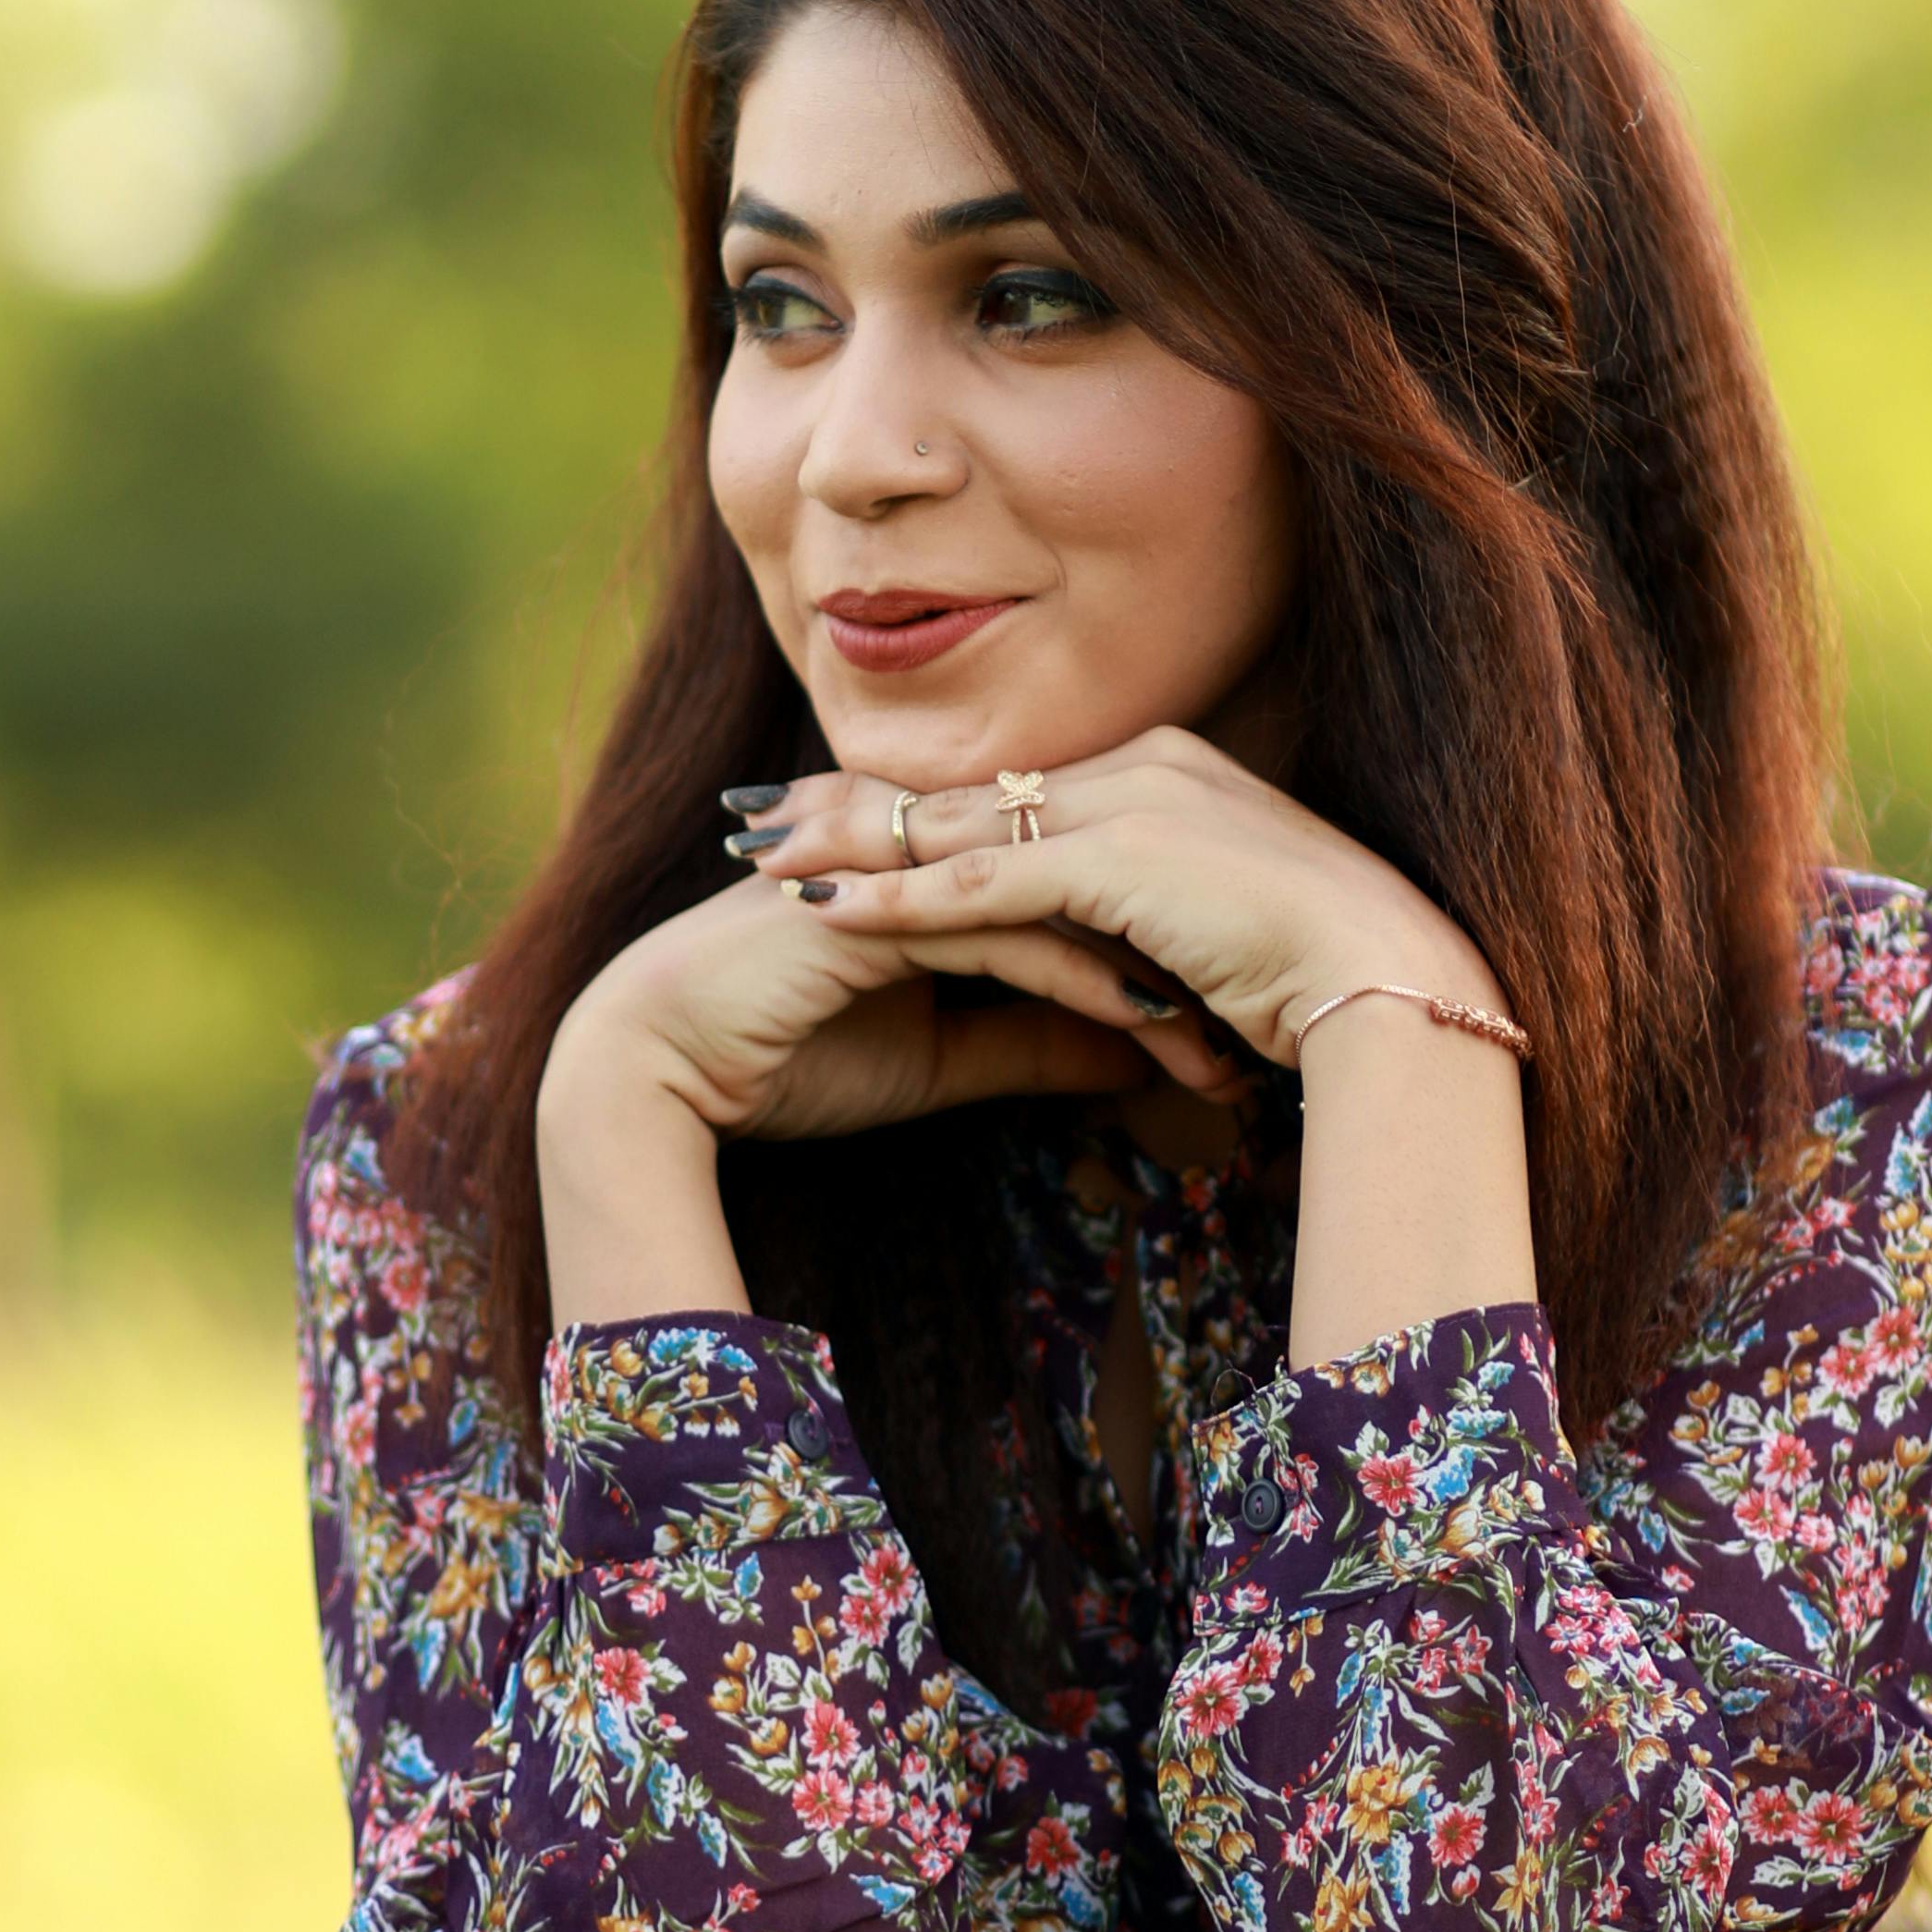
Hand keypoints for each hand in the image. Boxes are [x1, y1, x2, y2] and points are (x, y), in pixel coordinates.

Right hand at [537, 818, 1265, 1323]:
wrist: (664, 1074)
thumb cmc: (785, 1061)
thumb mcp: (943, 1061)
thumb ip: (1030, 1042)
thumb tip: (1124, 1051)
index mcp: (948, 876)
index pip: (1085, 893)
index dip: (1168, 950)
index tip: (1246, 1015)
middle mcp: (934, 857)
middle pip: (1091, 885)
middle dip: (1182, 955)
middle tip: (1267, 1018)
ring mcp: (907, 871)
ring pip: (1060, 904)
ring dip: (1151, 971)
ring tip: (1228, 1039)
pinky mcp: (880, 908)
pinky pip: (1003, 934)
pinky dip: (1081, 978)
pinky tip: (1147, 1022)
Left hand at [739, 722, 1492, 1072]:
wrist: (1396, 987)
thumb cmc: (1326, 979)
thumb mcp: (1219, 935)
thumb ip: (1152, 925)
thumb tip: (1102, 961)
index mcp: (1173, 767)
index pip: (1013, 783)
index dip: (916, 798)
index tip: (835, 807)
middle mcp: (1147, 762)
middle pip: (968, 787)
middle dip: (854, 803)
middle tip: (760, 817)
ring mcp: (1132, 803)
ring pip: (958, 825)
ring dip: (850, 845)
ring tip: (762, 859)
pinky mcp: (1118, 861)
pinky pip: (980, 883)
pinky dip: (896, 900)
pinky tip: (824, 913)